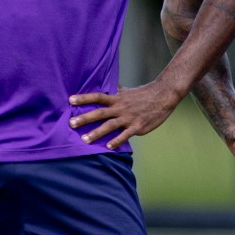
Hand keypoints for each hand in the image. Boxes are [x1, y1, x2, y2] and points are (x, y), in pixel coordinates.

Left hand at [68, 79, 182, 147]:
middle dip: (85, 118)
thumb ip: (115, 92)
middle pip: (100, 113)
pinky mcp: (138, 126)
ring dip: (96, 133)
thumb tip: (106, 87)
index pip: (98, 97)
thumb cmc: (144, 94)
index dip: (84, 98)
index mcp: (117, 99)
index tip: (70, 100)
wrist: (164, 96)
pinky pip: (126, 135)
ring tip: (84, 140)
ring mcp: (129, 118)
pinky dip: (117, 141)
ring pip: (110, 126)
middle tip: (71, 123)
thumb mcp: (128, 91)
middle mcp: (121, 108)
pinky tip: (108, 147)